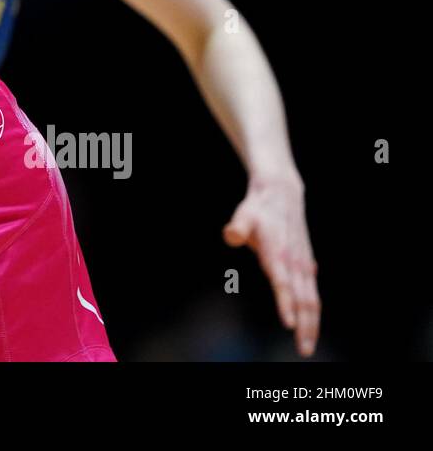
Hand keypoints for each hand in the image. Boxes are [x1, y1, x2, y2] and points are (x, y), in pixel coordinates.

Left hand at [223, 173, 319, 356]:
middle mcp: (294, 262)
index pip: (283, 283)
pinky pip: (313, 293)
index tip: (289, 325)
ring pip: (312, 299)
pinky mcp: (306, 265)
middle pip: (304, 299)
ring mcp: (303, 264)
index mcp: (278, 253)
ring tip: (306, 346)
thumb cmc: (259, 208)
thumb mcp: (244, 213)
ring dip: (312, 324)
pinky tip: (310, 326)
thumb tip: (231, 235)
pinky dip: (313, 312)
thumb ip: (238, 226)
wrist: (282, 193)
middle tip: (303, 351)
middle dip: (305, 326)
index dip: (286, 303)